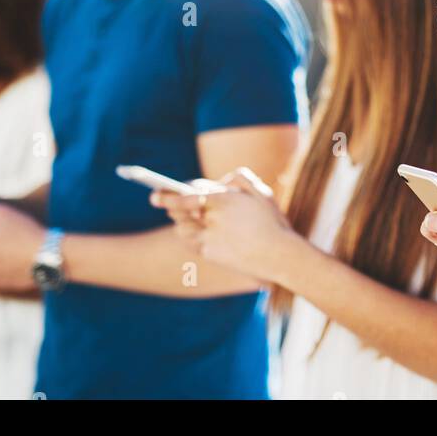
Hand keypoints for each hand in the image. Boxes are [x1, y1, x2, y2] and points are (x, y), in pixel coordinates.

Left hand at [151, 167, 299, 283]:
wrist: (279, 256)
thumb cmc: (272, 223)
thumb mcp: (262, 193)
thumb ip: (241, 179)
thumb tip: (221, 182)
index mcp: (225, 201)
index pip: (190, 195)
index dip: (172, 195)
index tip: (157, 194)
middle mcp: (213, 219)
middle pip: (181, 211)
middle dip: (169, 204)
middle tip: (156, 198)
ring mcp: (210, 239)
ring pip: (184, 228)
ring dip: (181, 220)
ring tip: (179, 214)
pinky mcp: (210, 254)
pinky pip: (194, 243)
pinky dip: (192, 236)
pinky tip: (196, 232)